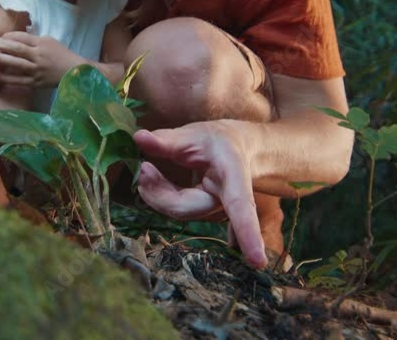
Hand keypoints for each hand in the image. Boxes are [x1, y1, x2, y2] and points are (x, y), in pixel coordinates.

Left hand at [0, 32, 81, 87]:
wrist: (73, 72)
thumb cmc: (61, 54)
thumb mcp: (50, 42)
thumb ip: (34, 40)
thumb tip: (16, 39)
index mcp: (42, 44)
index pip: (23, 38)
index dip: (9, 36)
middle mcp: (39, 56)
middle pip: (17, 50)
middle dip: (2, 46)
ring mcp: (37, 70)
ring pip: (16, 64)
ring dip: (2, 60)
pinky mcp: (36, 82)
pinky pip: (19, 80)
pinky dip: (7, 78)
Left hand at [133, 122, 266, 268]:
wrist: (235, 149)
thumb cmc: (218, 142)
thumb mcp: (195, 134)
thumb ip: (168, 140)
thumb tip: (139, 137)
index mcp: (235, 176)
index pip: (240, 206)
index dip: (247, 232)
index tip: (257, 262)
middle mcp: (227, 199)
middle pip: (188, 209)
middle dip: (159, 193)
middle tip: (144, 168)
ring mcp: (214, 210)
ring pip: (178, 210)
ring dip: (156, 192)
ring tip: (147, 169)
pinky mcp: (201, 212)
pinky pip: (175, 210)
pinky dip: (159, 195)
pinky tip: (152, 179)